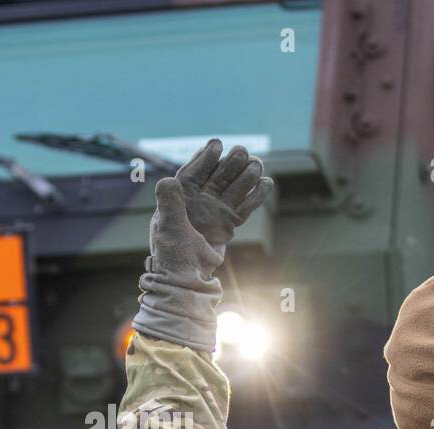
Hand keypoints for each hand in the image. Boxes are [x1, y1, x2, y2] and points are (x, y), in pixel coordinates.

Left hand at [149, 139, 273, 276]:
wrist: (186, 278)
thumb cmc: (172, 254)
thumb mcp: (168, 227)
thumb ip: (169, 203)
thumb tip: (167, 179)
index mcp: (180, 198)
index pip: (193, 172)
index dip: (205, 158)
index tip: (217, 144)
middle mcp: (198, 202)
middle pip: (217, 177)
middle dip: (230, 164)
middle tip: (243, 151)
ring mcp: (214, 212)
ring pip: (232, 189)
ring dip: (245, 177)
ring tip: (258, 164)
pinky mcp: (227, 224)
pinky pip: (243, 207)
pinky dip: (255, 197)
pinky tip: (266, 183)